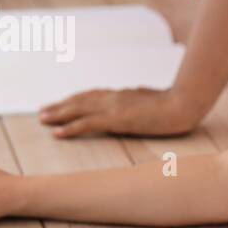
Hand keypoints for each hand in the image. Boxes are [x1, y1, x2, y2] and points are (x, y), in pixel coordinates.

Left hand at [38, 87, 201, 137]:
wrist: (185, 104)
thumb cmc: (175, 105)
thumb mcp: (152, 102)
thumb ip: (138, 104)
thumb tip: (133, 106)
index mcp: (122, 94)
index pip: (92, 96)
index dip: (74, 100)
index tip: (61, 104)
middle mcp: (114, 97)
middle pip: (80, 100)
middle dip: (60, 106)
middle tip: (42, 112)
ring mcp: (114, 107)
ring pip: (78, 109)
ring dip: (58, 114)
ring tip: (42, 119)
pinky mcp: (117, 119)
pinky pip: (87, 123)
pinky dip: (70, 128)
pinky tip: (57, 133)